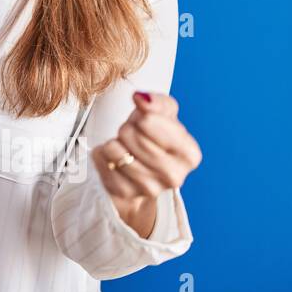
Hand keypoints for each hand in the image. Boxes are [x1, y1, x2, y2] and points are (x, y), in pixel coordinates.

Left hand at [93, 91, 202, 235]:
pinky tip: (115, 158)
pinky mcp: (124, 192)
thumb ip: (156, 101)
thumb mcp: (163, 112)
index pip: (149, 122)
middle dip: (128, 128)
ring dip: (115, 141)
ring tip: (126, 147)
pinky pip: (102, 161)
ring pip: (115, 150)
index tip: (146, 122)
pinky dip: (103, 153)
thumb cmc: (155, 136)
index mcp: (190, 155)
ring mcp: (149, 188)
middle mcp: (174, 176)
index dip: (141, 116)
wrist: (142, 164)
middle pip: (131, 135)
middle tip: (134, 134)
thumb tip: (141, 99)